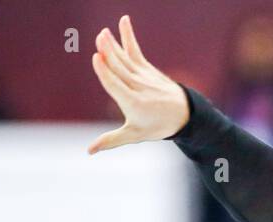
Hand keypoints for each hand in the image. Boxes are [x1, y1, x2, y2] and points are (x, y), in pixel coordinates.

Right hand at [88, 15, 189, 154]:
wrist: (183, 115)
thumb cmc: (155, 126)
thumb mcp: (134, 135)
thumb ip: (111, 140)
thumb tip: (89, 151)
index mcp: (133, 104)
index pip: (116, 85)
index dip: (106, 72)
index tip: (97, 58)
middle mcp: (138, 88)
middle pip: (120, 69)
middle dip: (110, 53)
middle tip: (100, 39)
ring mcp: (143, 76)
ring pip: (125, 59)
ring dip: (114, 44)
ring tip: (104, 32)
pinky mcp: (146, 68)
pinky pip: (135, 50)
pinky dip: (129, 35)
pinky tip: (123, 21)